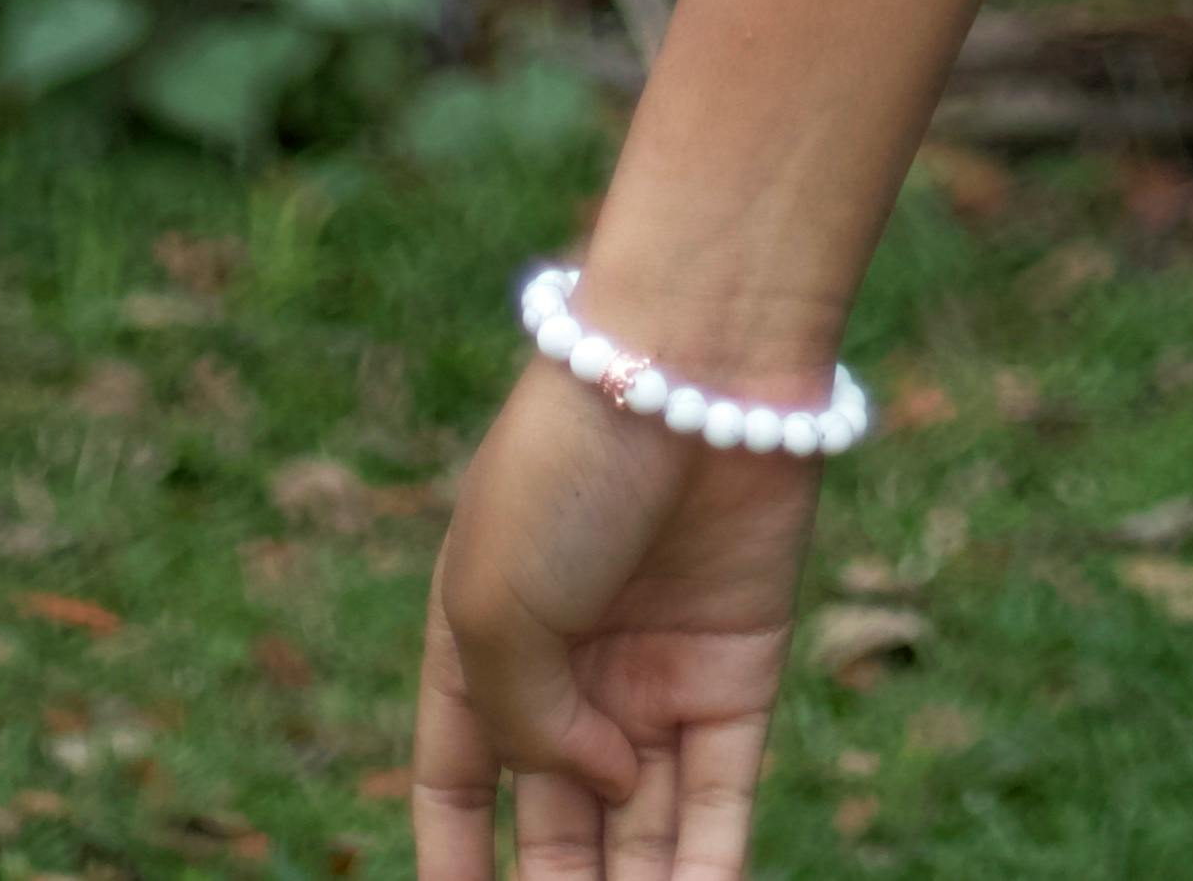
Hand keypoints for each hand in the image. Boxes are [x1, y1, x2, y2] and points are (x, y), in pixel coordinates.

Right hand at [413, 359, 821, 879]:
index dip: (452, 858)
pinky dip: (712, 867)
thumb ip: (527, 732)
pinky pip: (723, 798)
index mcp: (482, 640)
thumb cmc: (565, 468)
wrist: (691, 362)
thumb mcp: (493, 610)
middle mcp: (573, 667)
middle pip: (557, 825)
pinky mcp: (740, 669)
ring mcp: (657, 671)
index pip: (458, 781)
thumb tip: (604, 791)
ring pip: (643, 831)